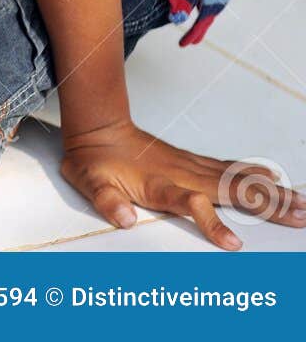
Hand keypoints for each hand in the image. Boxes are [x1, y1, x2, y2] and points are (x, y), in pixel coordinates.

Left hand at [61, 118, 305, 248]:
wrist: (98, 128)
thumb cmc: (93, 160)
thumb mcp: (87, 182)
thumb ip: (105, 202)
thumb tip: (124, 220)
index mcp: (158, 183)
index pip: (190, 203)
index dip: (211, 223)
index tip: (233, 245)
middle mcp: (181, 173)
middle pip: (230, 190)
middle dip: (266, 205)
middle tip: (300, 218)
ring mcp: (189, 165)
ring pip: (237, 179)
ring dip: (270, 191)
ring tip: (301, 204)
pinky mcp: (192, 161)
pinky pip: (228, 168)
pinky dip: (253, 173)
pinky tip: (272, 177)